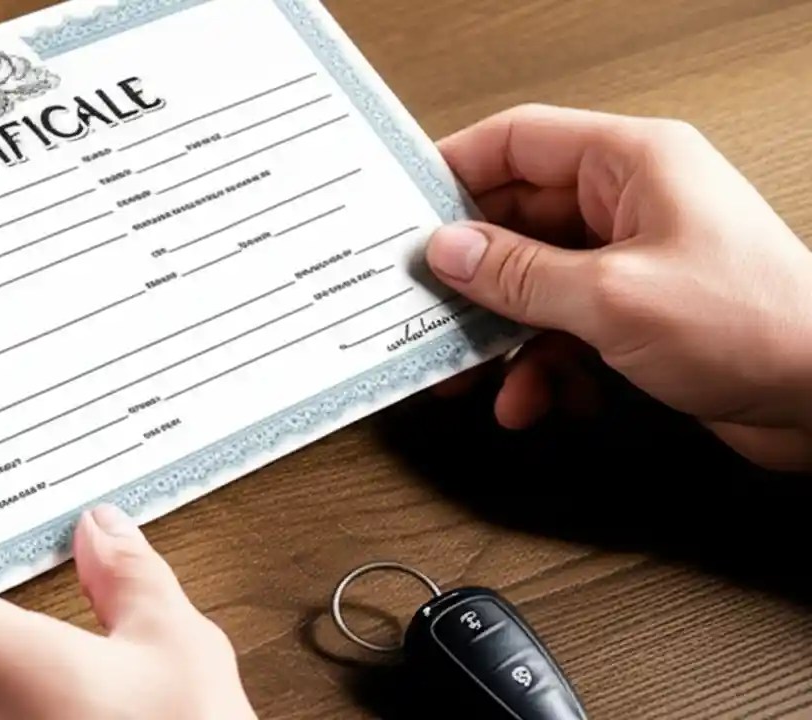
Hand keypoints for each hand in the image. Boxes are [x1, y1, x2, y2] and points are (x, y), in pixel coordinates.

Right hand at [425, 104, 811, 470]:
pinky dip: (542, 366)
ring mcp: (634, 259)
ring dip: (501, 334)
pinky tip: (536, 400)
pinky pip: (563, 327)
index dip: (453, 170)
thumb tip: (448, 250)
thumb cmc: (758, 325)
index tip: (402, 211)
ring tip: (471, 376)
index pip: (518, 142)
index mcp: (632, 163)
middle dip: (471, 275)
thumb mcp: (612, 297)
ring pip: (534, 283)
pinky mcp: (638, 313)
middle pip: (517, 221)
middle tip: (423, 306)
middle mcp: (631, 203)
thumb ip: (518, 274)